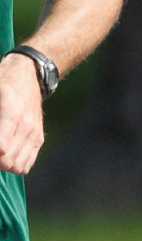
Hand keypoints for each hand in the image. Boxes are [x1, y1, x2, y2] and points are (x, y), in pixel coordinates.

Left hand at [0, 52, 45, 175]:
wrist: (31, 74)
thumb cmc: (3, 80)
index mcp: (11, 111)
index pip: (1, 148)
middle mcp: (26, 125)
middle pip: (7, 161)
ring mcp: (34, 133)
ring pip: (16, 166)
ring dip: (3, 164)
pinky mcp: (38, 138)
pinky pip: (26, 164)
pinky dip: (13, 165)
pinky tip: (5, 155)